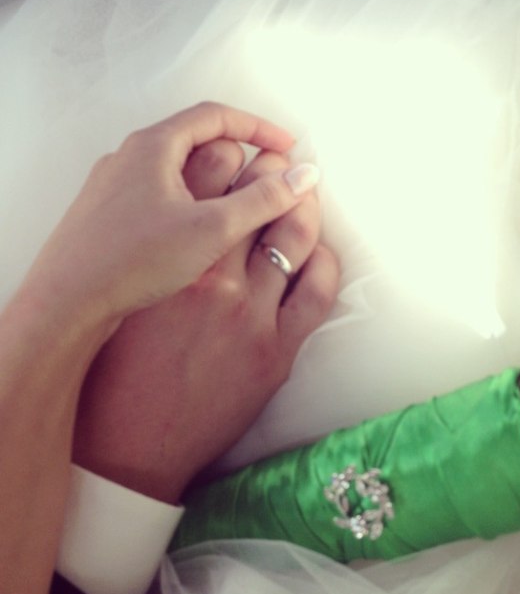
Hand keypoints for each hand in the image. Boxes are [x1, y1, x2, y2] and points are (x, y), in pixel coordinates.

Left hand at [20, 102, 318, 330]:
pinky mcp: (109, 213)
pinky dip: (188, 203)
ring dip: (212, 184)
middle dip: (237, 157)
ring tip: (234, 213)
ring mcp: (115, 185)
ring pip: (177, 170)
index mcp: (153, 145)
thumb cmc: (136, 259)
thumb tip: (304, 174)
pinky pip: (158, 194)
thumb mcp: (212, 229)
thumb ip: (263, 201)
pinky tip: (194, 235)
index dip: (259, 128)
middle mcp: (129, 156)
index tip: (287, 147)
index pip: (216, 116)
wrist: (68, 301)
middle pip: (196, 140)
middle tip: (264, 182)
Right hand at [72, 139, 338, 502]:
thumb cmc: (120, 375)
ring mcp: (251, 315)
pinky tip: (318, 252)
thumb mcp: (135, 301)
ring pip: (293, 237)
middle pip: (257, 199)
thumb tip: (197, 214)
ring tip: (305, 196)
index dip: (231, 154)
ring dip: (304, 208)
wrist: (134, 445)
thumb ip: (168, 257)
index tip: (242, 148)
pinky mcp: (278, 350)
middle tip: (281, 163)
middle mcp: (214, 280)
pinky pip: (317, 291)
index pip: (210, 181)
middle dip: (272, 171)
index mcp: (173, 262)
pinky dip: (324, 263)